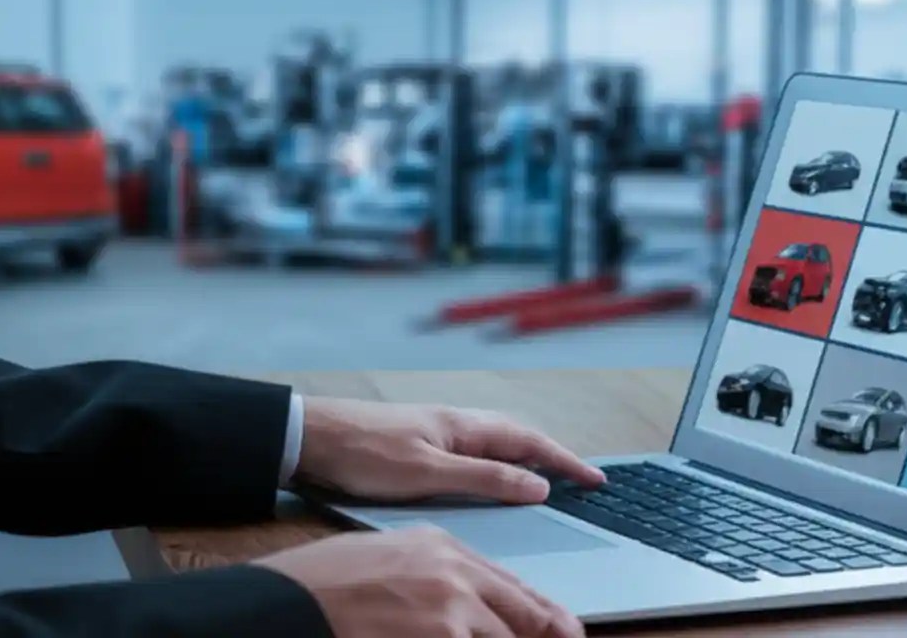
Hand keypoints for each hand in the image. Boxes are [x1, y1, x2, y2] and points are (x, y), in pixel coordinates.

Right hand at [256, 527, 584, 637]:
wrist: (285, 600)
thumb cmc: (321, 583)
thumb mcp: (388, 557)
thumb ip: (437, 575)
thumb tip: (471, 607)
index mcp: (445, 548)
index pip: (514, 587)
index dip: (545, 617)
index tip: (563, 632)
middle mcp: (456, 574)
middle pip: (528, 615)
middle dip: (547, 636)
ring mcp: (451, 610)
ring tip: (485, 637)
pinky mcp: (440, 636)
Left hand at [295, 398, 604, 502]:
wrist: (311, 436)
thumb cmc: (363, 453)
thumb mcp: (428, 473)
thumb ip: (484, 477)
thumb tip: (536, 484)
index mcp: (464, 427)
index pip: (530, 443)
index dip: (566, 462)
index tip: (595, 479)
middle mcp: (456, 423)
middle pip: (519, 436)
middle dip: (553, 456)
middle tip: (581, 479)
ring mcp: (438, 430)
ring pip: (497, 440)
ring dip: (527, 456)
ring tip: (548, 477)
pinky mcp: (420, 441)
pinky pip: (475, 448)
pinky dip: (499, 460)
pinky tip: (491, 474)